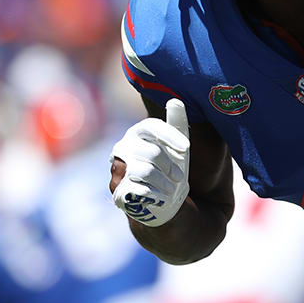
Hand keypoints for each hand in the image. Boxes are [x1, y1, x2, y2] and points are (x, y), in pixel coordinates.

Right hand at [109, 99, 190, 225]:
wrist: (165, 202)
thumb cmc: (171, 170)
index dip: (169, 136)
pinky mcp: (119, 193)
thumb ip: (177, 124)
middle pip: (151, 153)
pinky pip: (139, 190)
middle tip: (178, 177)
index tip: (186, 148)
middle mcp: (123, 149)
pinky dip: (156, 196)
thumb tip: (175, 100)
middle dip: (170, 166)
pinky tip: (158, 198)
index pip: (150, 126)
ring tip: (170, 189)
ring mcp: (118, 171)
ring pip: (145, 172)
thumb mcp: (178, 147)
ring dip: (165, 183)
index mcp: (137, 134)